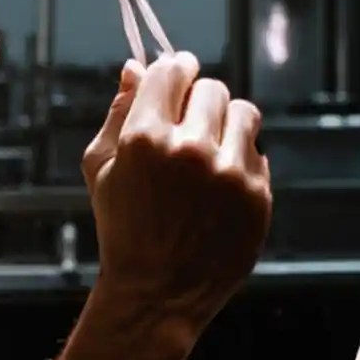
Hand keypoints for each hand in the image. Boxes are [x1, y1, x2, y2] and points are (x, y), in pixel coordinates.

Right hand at [53, 53, 271, 359]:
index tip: (178, 77)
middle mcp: (190, 150)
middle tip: (189, 126)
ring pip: (244, 113)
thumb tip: (136, 66)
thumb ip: (118, 113)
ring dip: (227, 125)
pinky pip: (258, 155)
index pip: (171, 70)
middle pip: (211, 87)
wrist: (156, 293)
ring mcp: (229, 173)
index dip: (174, 69)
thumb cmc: (123, 228)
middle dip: (198, 101)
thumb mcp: (101, 169)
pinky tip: (218, 191)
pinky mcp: (257, 196)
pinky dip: (241, 164)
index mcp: (144, 139)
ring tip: (209, 155)